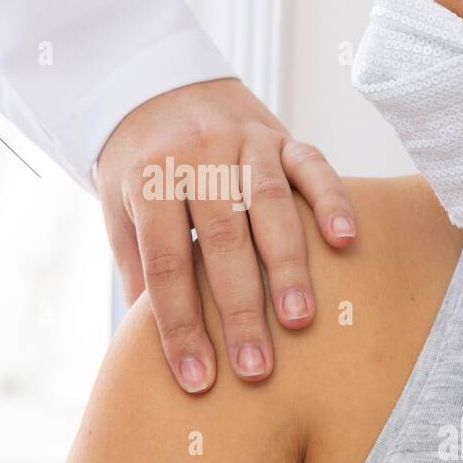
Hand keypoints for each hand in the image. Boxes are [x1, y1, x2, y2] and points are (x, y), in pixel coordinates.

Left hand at [96, 77, 356, 391]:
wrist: (155, 84)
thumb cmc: (139, 164)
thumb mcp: (119, 209)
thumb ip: (138, 269)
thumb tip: (145, 347)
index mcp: (150, 179)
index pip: (167, 262)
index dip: (180, 324)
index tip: (197, 379)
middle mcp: (197, 156)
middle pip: (221, 239)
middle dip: (240, 309)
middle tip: (256, 368)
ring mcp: (243, 141)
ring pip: (271, 205)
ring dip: (288, 265)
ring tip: (300, 321)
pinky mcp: (280, 134)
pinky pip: (311, 165)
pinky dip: (330, 201)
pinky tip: (344, 241)